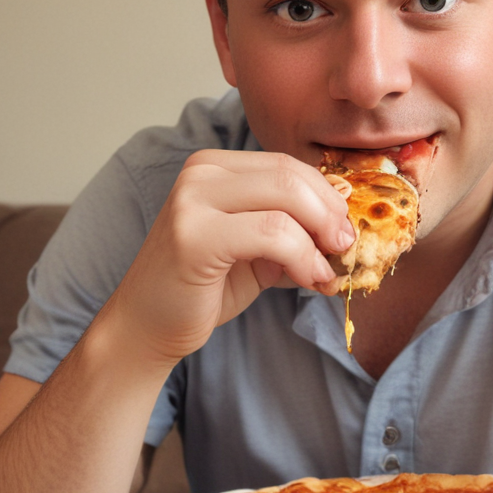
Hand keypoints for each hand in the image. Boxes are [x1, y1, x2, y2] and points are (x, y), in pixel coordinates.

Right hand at [102, 150, 354, 367]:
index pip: (289, 165)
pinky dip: (303, 257)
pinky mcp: (193, 236)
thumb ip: (293, 229)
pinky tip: (310, 279)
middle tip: (345, 248)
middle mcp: (200, 173)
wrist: (147, 327)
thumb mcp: (257, 248)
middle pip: (291, 177)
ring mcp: (192, 200)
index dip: (328, 197)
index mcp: (215, 166)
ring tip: (325, 272)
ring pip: (286, 201)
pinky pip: (272, 234)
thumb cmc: (202, 288)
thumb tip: (346, 222)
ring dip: (319, 241)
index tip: (345, 231)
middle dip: (330, 214)